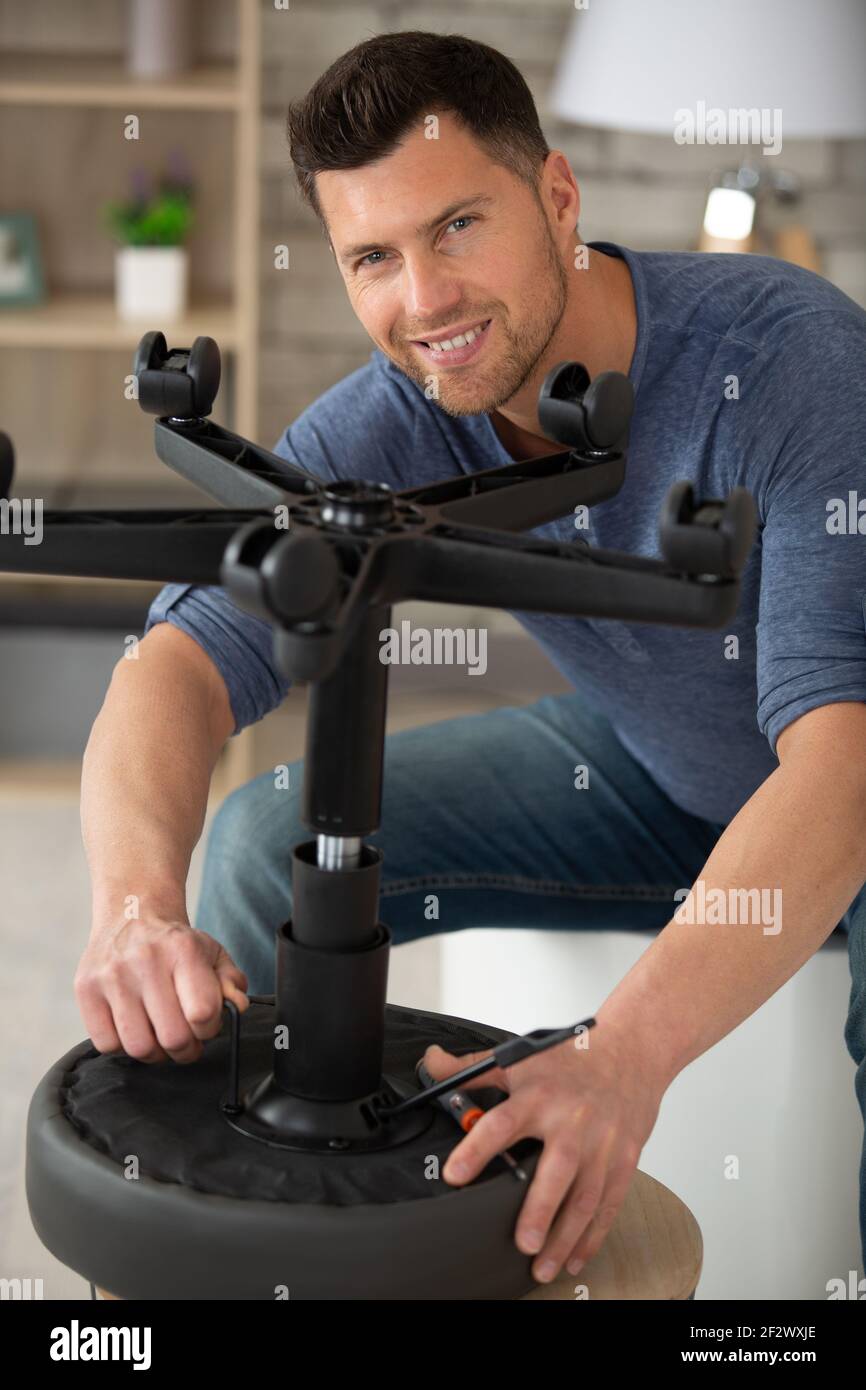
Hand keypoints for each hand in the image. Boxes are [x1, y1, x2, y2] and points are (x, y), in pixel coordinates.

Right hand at [75, 916, 248, 1064]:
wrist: (131, 913)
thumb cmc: (175, 943)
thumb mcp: (211, 952)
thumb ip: (231, 981)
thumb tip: (237, 1005)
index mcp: (182, 950)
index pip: (202, 1013)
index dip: (209, 1029)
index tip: (206, 1025)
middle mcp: (145, 961)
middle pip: (173, 1037)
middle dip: (186, 1049)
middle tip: (186, 1040)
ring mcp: (112, 976)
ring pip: (139, 1047)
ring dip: (155, 1053)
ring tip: (160, 1037)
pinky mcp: (85, 989)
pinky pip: (107, 1044)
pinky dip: (123, 1046)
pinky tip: (134, 1027)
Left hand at [421, 1022, 665, 1284]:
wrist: (631, 1051)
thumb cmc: (573, 1057)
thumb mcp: (519, 1057)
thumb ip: (472, 1068)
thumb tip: (433, 1063)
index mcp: (539, 1095)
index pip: (502, 1123)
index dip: (477, 1149)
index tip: (455, 1175)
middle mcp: (571, 1120)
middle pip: (556, 1169)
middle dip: (540, 1209)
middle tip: (524, 1242)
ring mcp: (602, 1142)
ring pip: (585, 1196)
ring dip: (565, 1236)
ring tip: (543, 1266)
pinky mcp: (624, 1158)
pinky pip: (609, 1202)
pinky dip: (594, 1234)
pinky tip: (576, 1255)